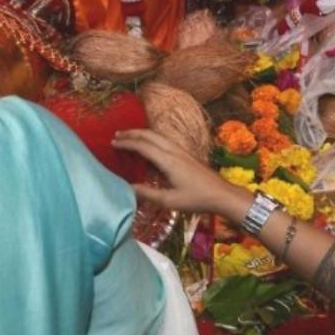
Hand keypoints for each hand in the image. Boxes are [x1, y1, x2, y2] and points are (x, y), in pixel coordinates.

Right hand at [112, 129, 242, 214]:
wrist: (222, 194)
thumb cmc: (197, 199)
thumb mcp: (170, 201)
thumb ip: (147, 194)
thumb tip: (127, 188)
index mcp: (168, 161)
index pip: (143, 146)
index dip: (126, 143)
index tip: (112, 143)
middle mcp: (174, 151)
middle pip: (149, 135)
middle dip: (132, 133)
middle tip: (116, 135)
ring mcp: (181, 151)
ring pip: (157, 135)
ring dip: (142, 134)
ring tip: (129, 137)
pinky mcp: (186, 154)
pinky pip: (164, 140)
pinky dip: (151, 138)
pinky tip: (149, 145)